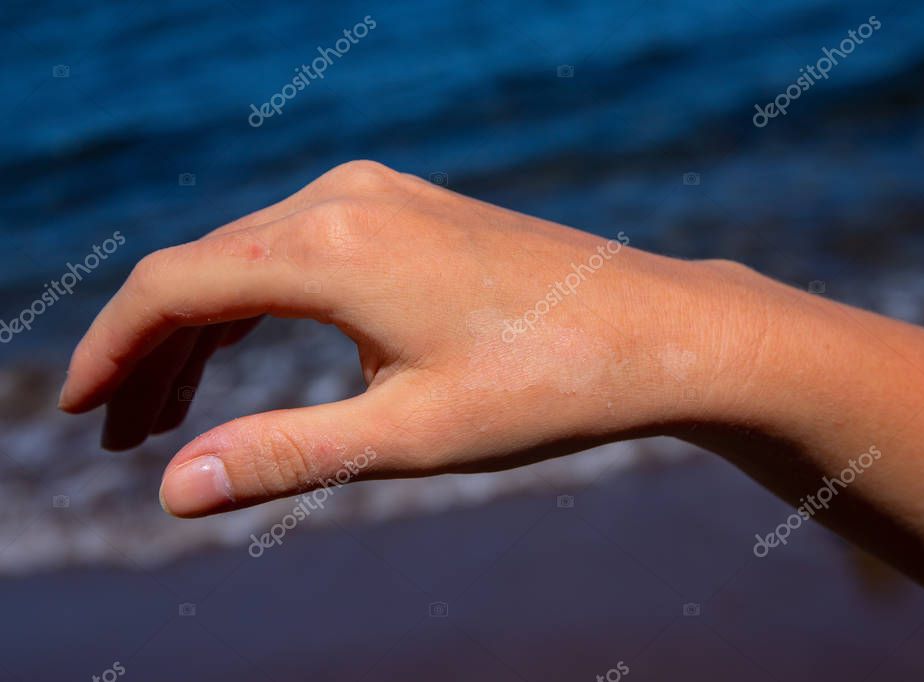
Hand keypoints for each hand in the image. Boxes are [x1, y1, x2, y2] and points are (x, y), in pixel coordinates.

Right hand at [59, 161, 747, 516]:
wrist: (655, 330)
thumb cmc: (545, 386)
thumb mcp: (411, 435)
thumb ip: (287, 455)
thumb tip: (174, 491)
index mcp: (331, 245)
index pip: (172, 287)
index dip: (111, 351)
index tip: (81, 413)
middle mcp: (344, 196)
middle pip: (203, 267)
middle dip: (152, 351)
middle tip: (119, 433)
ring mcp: (381, 193)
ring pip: (251, 256)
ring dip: (203, 328)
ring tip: (169, 409)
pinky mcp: (410, 207)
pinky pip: (302, 246)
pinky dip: (261, 301)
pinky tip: (248, 347)